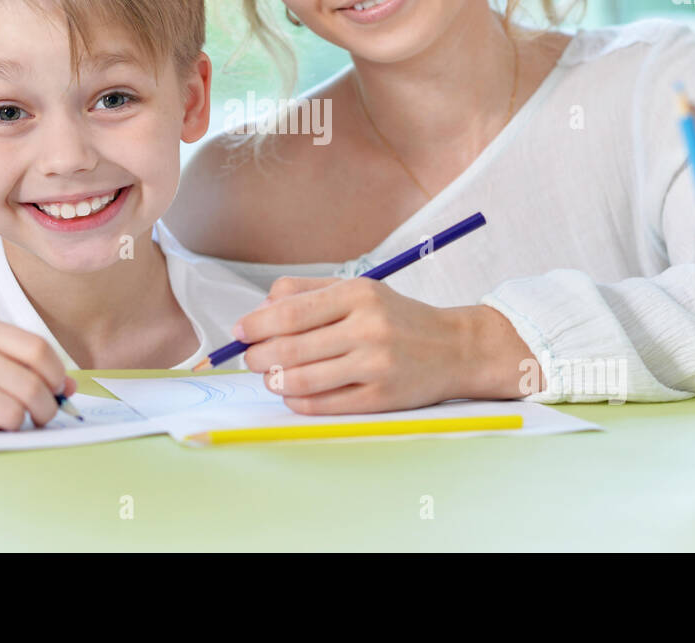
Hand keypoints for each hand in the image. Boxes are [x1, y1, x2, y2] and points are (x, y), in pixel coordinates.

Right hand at [0, 316, 74, 431]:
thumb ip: (14, 358)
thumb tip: (68, 385)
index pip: (37, 349)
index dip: (57, 374)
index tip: (59, 389)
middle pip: (31, 385)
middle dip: (47, 408)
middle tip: (44, 417)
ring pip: (12, 412)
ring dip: (19, 424)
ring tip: (9, 422)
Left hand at [234, 276, 542, 413]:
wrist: (455, 348)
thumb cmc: (397, 317)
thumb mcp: (359, 290)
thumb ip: (309, 292)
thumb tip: (259, 310)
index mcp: (358, 294)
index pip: (289, 311)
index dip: (255, 324)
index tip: (239, 331)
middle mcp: (367, 327)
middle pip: (290, 346)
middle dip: (257, 356)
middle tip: (249, 359)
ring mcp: (375, 365)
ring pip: (301, 378)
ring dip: (274, 381)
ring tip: (269, 377)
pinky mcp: (381, 398)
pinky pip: (324, 404)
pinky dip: (298, 400)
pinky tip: (292, 393)